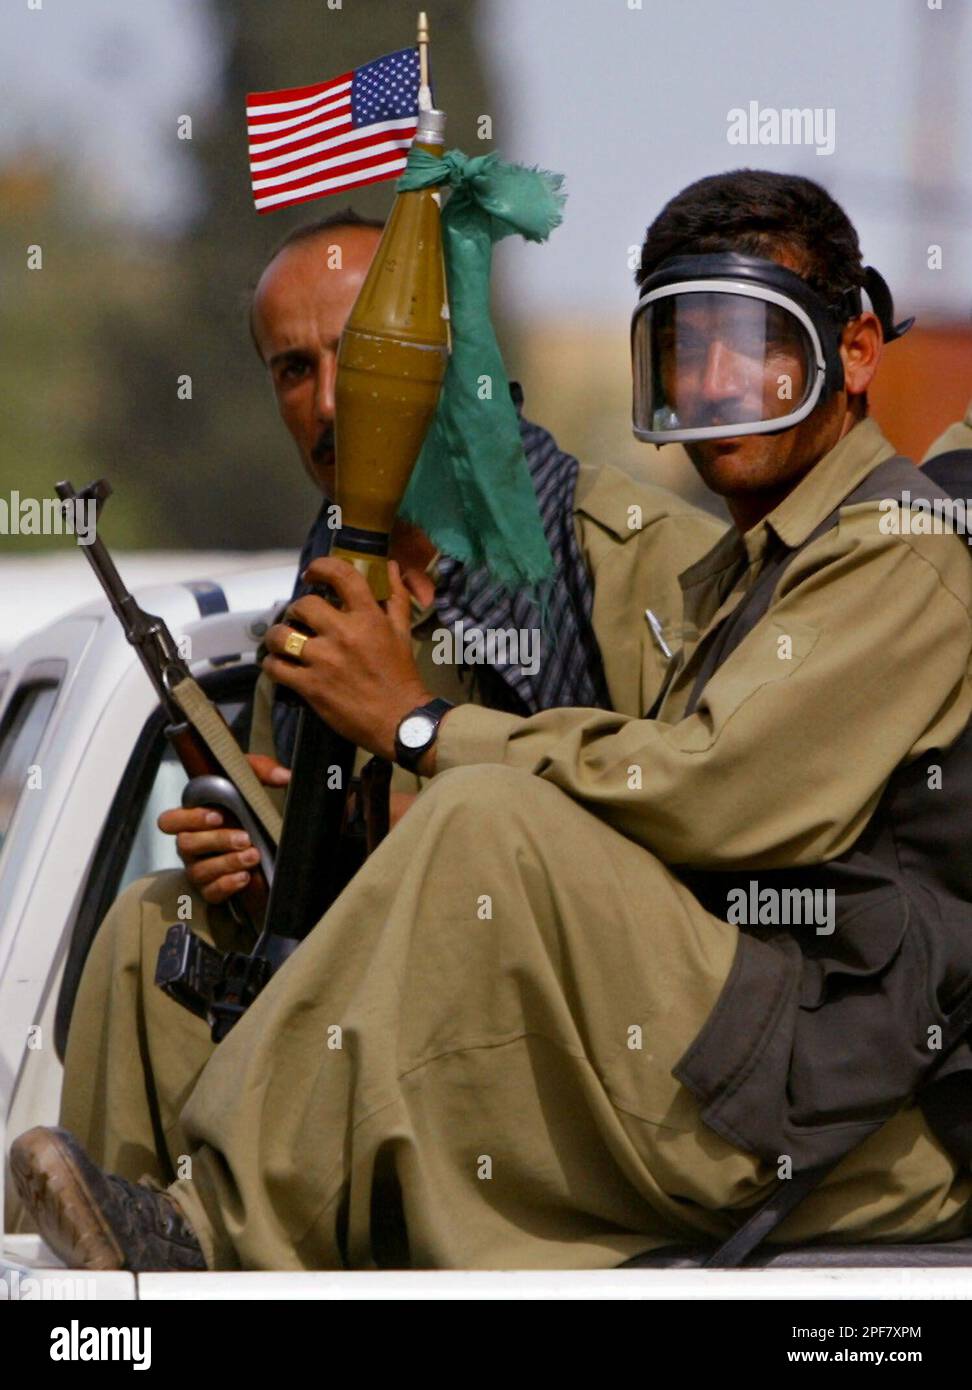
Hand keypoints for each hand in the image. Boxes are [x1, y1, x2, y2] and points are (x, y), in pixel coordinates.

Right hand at [157, 753, 289, 904]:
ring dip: (228, 863)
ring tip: (253, 856)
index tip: (217, 816)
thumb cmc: (245, 808)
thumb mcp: (251, 783)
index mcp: (192, 819)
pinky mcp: (211, 890)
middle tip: (245, 838)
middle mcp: (190, 845)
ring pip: (199, 870)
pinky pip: (211, 892)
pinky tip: (246, 876)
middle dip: (217, 841)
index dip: (188, 819)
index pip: (169, 821)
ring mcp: (198, 869)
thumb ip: (261, 772)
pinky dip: (228, 885)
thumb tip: (284, 776)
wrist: (263, 843)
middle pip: (186, 844)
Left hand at [262, 557, 432, 760]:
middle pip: (304, 605)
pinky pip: (276, 668)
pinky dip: (272, 665)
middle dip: (297, 609)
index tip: (312, 574)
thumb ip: (395, 597)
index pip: (341, 576)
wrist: (400, 720)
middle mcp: (343, 634)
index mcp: (368, 618)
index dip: (320, 567)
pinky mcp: (310, 687)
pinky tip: (278, 665)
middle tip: (299, 619)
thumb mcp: (402, 632)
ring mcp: (324, 661)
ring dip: (277, 636)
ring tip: (282, 641)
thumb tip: (389, 567)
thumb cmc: (402, 676)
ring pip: (282, 636)